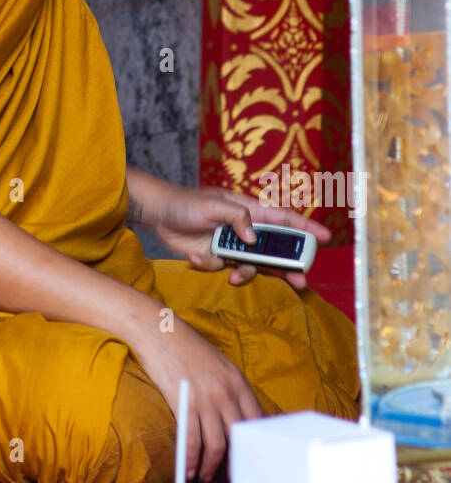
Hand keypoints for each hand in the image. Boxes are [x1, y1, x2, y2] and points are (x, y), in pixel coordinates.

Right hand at [130, 306, 262, 482]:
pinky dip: (191, 460)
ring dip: (212, 467)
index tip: (251, 458)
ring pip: (216, 445)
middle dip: (236, 462)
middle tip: (232, 477)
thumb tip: (234, 417)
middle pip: (238, 437)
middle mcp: (226, 392)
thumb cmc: (186, 347)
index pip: (256, 420)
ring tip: (206, 476)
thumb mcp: (218, 364)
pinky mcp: (184, 403)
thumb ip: (230, 389)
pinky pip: (192, 440)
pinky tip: (189, 468)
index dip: (254, 444)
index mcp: (237, 381)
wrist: (159, 331)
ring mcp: (205, 399)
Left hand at [155, 184, 330, 290]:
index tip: (325, 238)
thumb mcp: (214, 205)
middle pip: (274, 249)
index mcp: (250, 210)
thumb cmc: (186, 201)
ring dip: (246, 273)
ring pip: (251, 265)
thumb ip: (237, 218)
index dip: (306, 227)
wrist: (158, 213)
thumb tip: (253, 239)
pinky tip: (195, 257)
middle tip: (300, 280)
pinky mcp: (215, 257)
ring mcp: (230, 245)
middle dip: (288, 265)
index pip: (283, 219)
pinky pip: (223, 269)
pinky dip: (210, 266)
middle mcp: (244, 229)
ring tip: (234, 276)